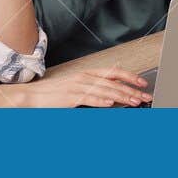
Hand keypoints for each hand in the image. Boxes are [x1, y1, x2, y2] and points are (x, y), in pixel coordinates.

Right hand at [17, 67, 150, 107]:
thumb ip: (95, 89)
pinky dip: (100, 101)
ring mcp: (77, 87)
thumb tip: (113, 96)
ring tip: (134, 101)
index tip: (143, 83)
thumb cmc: (54, 94)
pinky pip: (88, 98)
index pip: (114, 73)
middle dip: (131, 90)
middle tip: (145, 96)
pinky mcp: (70, 97)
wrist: (32, 96)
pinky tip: (110, 104)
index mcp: (88, 74)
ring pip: (105, 91)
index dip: (130, 77)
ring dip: (121, 97)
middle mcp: (85, 78)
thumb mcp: (78, 88)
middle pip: (113, 83)